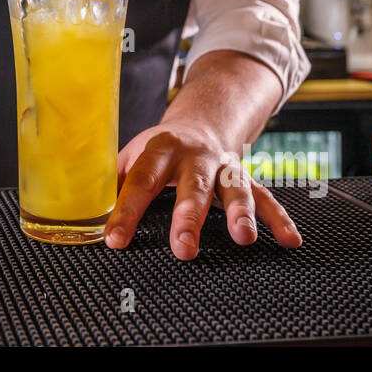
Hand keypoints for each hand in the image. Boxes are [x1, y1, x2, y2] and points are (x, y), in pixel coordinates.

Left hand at [107, 120, 302, 259]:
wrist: (200, 123)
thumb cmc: (158, 151)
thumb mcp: (131, 156)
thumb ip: (112, 182)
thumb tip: (81, 211)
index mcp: (159, 148)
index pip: (140, 181)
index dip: (126, 211)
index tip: (115, 239)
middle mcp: (196, 157)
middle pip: (192, 187)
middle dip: (189, 217)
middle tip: (184, 248)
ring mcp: (224, 167)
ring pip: (235, 189)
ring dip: (240, 213)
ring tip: (243, 238)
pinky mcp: (246, 178)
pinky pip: (267, 197)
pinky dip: (280, 219)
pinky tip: (290, 240)